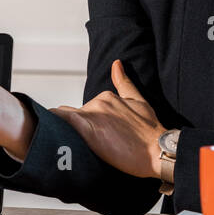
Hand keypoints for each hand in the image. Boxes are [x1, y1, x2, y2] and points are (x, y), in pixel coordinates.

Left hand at [53, 59, 167, 179]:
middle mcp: (98, 102)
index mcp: (107, 96)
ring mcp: (92, 114)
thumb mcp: (139, 102)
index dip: (85, 122)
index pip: (85, 108)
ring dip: (65, 131)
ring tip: (71, 147)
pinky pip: (61, 123)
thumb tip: (116, 64)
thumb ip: (124, 83)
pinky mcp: (86, 128)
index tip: (89, 135)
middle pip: (74, 115)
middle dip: (76, 128)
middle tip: (83, 144)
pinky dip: (55, 129)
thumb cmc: (150, 132)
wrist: (157, 150)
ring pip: (64, 120)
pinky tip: (56, 140)